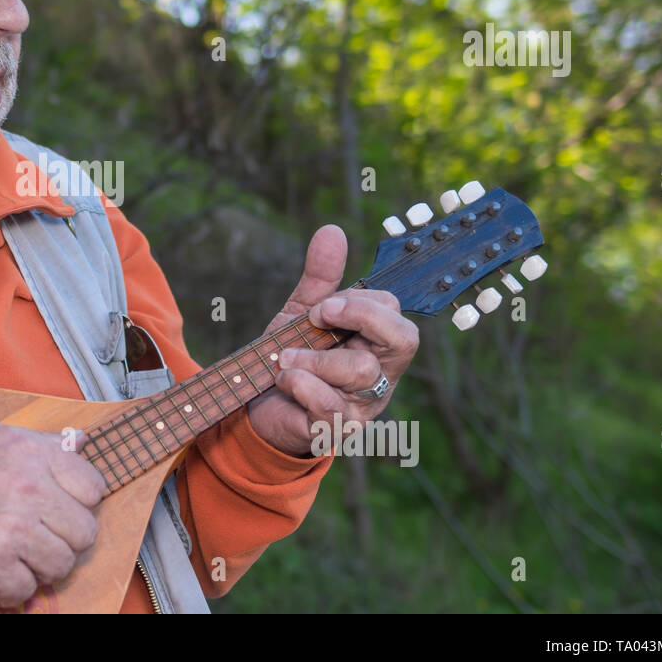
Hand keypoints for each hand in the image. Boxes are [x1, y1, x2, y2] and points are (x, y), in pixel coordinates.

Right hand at [0, 418, 105, 607]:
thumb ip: (37, 439)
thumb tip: (78, 442)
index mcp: (32, 454)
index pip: (92, 487)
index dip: (79, 502)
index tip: (60, 509)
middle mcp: (30, 489)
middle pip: (84, 531)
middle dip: (63, 539)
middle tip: (37, 537)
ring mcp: (15, 529)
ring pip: (62, 565)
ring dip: (39, 566)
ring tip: (14, 556)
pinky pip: (25, 590)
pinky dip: (8, 589)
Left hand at [247, 225, 419, 456]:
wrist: (259, 405)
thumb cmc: (292, 358)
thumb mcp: (302, 314)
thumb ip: (319, 278)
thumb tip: (332, 231)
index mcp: (377, 343)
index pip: (396, 314)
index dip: (361, 304)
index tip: (321, 306)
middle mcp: (381, 374)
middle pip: (402, 340)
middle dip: (358, 319)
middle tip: (315, 319)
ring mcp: (363, 405)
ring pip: (363, 371)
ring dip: (315, 357)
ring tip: (284, 358)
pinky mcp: (337, 430)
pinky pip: (332, 407)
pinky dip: (302, 387)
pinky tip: (284, 380)